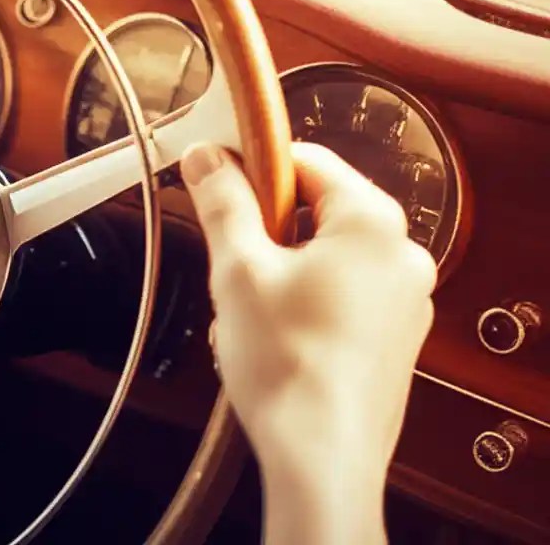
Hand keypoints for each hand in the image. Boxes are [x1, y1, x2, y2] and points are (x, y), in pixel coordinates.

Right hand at [181, 142, 435, 544]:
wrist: (321, 456)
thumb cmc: (288, 365)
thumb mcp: (238, 269)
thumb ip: (223, 202)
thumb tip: (208, 157)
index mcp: (373, 223)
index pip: (306, 160)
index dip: (253, 167)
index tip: (215, 180)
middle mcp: (402, 255)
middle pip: (318, 209)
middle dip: (265, 230)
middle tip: (229, 262)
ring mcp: (404, 300)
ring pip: (326, 256)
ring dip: (280, 270)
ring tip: (248, 311)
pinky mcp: (394, 338)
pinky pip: (342, 296)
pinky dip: (303, 302)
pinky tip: (273, 337)